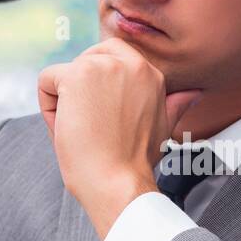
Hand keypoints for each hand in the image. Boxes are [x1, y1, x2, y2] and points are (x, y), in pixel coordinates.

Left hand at [38, 38, 201, 239]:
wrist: (120, 183)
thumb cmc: (135, 163)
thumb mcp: (163, 128)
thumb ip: (175, 104)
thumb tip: (195, 94)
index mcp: (151, 73)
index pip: (111, 57)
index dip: (100, 87)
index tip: (107, 117)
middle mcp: (131, 62)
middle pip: (86, 58)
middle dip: (80, 91)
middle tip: (95, 127)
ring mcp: (103, 65)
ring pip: (64, 73)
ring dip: (64, 103)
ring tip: (84, 131)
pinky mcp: (77, 74)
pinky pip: (46, 80)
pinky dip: (47, 108)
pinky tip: (68, 129)